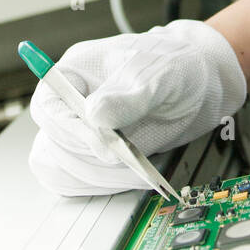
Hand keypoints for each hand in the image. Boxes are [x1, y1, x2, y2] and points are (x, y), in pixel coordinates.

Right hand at [28, 20, 246, 196]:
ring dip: (100, 176)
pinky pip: (84, 179)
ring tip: (138, 168)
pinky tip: (136, 176)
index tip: (103, 143)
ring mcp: (85, 130)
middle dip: (92, 156)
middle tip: (128, 157)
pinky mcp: (100, 153)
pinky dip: (107, 184)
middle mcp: (73, 103)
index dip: (69, 129)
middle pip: (55, 143)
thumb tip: (94, 114)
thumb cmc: (177, 65)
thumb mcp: (159, 74)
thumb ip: (128, 95)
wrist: (200, 83)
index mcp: (76, 71)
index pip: (48, 106)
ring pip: (66, 168)